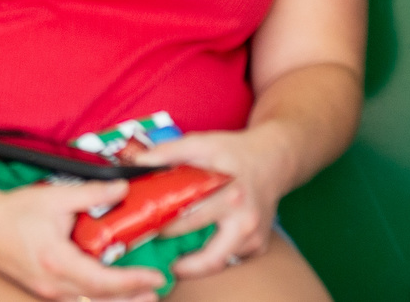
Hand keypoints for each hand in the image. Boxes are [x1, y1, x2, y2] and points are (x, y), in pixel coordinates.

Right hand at [0, 179, 167, 299]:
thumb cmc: (14, 210)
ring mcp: (47, 290)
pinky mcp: (44, 289)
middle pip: (100, 299)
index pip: (103, 280)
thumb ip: (91, 194)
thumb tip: (123, 188)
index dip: (132, 282)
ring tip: (142, 295)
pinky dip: (98, 297)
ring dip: (117, 301)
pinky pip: (76, 299)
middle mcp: (53, 282)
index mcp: (57, 259)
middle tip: (156, 290)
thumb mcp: (54, 196)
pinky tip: (110, 290)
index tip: (155, 278)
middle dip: (132, 298)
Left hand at [142, 128, 299, 276]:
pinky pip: (230, 259)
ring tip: (173, 261)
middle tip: (158, 254)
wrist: (271, 161)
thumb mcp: (200, 143)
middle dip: (180, 261)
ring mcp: (254, 236)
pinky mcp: (259, 246)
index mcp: (229, 195)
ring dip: (195, 266)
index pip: (190, 220)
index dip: (164, 229)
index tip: (146, 231)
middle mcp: (245, 220)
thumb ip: (168, 152)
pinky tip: (195, 250)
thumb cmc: (232, 152)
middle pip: (209, 257)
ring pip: (219, 263)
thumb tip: (138, 165)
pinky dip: (211, 258)